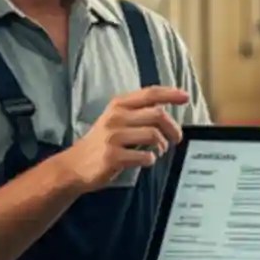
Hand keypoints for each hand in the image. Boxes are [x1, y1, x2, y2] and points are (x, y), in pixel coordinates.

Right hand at [56, 85, 189, 193]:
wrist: (74, 166)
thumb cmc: (101, 143)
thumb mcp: (115, 120)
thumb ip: (137, 113)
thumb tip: (166, 112)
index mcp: (118, 105)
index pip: (150, 93)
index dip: (170, 94)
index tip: (185, 97)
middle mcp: (116, 117)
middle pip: (157, 114)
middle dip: (173, 127)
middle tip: (176, 138)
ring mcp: (113, 137)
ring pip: (153, 134)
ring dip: (162, 145)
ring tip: (159, 151)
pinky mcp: (113, 156)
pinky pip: (144, 156)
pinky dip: (151, 159)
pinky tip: (147, 160)